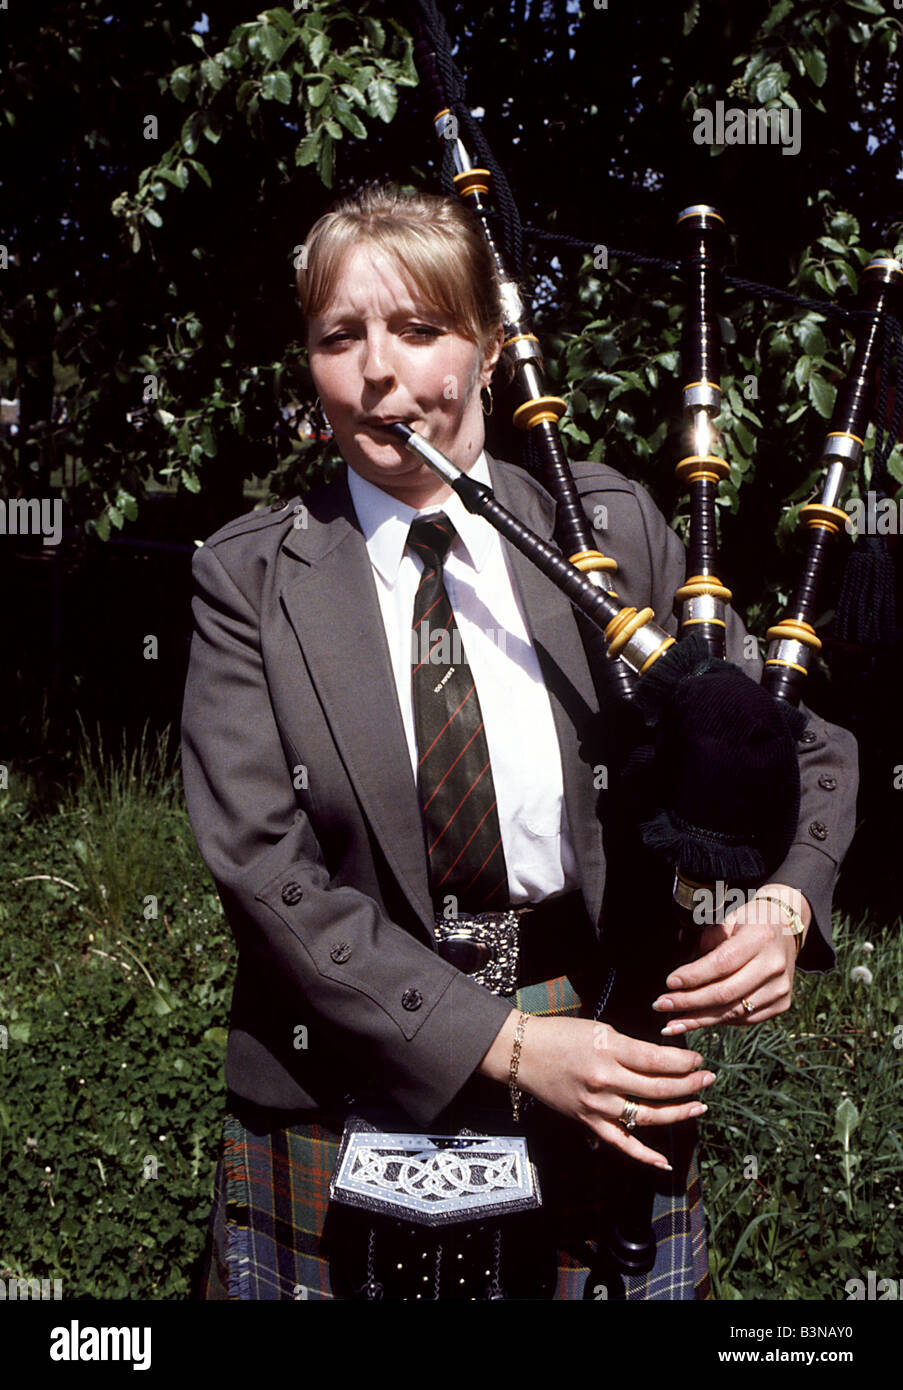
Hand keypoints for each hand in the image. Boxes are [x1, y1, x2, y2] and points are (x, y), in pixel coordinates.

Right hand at [478, 1012, 715, 1169]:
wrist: (523, 1052)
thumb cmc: (562, 1034)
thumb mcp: (601, 1029)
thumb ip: (631, 1047)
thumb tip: (664, 1059)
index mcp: (609, 1049)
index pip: (657, 1060)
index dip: (684, 1061)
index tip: (699, 1059)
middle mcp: (605, 1080)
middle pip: (658, 1089)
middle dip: (690, 1084)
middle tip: (708, 1079)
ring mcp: (597, 1105)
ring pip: (647, 1117)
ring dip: (678, 1113)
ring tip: (699, 1106)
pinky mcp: (588, 1121)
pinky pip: (621, 1143)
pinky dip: (644, 1156)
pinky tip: (666, 1162)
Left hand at [652, 884, 809, 1034]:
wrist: (787, 928)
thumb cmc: (750, 921)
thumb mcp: (728, 919)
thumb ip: (705, 941)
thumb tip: (679, 972)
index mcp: (760, 937)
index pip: (722, 963)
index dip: (693, 976)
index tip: (669, 983)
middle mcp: (774, 965)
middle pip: (726, 992)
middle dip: (688, 1002)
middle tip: (661, 1005)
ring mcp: (780, 988)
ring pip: (733, 1012)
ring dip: (699, 1020)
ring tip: (672, 1023)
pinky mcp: (781, 1003)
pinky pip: (745, 1019)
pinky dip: (718, 1020)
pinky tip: (697, 1021)